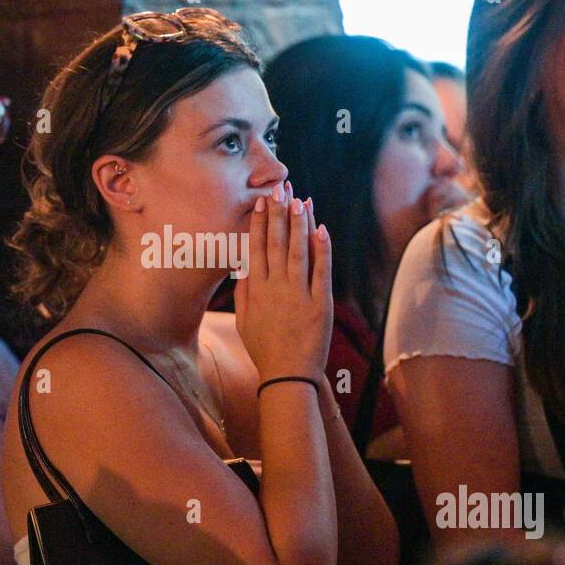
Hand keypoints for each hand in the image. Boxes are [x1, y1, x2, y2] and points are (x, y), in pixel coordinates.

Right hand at [234, 180, 332, 385]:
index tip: (262, 201)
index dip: (259, 222)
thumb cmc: (264, 350)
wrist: (287, 377)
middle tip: (280, 188)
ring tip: (299, 199)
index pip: (256, 247)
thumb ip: (243, 291)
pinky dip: (321, 249)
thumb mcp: (244, 321)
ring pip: (297, 251)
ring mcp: (298, 294)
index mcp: (256, 290)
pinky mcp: (319, 303)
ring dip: (298, 223)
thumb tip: (243, 265)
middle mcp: (275, 288)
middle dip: (278, 213)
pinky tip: (320, 229)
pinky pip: (320, 270)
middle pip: (275, 242)